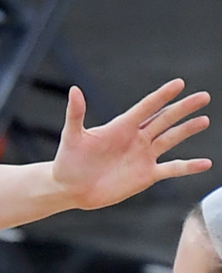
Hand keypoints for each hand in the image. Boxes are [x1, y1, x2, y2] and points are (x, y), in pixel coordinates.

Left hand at [51, 80, 211, 210]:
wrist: (69, 189)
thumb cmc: (67, 161)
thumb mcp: (72, 137)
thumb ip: (76, 114)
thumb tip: (74, 89)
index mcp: (121, 126)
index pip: (146, 107)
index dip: (162, 96)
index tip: (179, 83)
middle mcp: (136, 138)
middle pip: (164, 119)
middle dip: (183, 108)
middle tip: (203, 96)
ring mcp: (143, 156)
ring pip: (170, 139)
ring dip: (187, 130)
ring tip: (204, 120)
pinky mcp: (146, 175)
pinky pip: (172, 169)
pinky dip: (188, 166)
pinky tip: (205, 163)